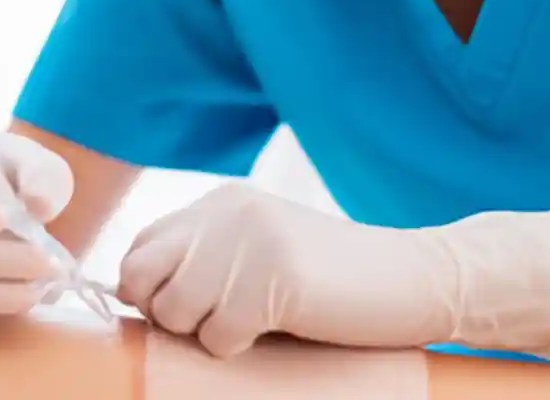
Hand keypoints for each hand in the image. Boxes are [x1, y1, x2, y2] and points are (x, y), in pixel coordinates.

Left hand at [117, 183, 549, 358]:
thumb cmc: (334, 282)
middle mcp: (227, 212)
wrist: (415, 279)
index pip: (140, 248)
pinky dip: (238, 346)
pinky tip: (276, 328)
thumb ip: (207, 258)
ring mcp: (250, 240)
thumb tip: (134, 295)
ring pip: (175, 310)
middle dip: (164, 312)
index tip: (183, 313)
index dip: (147, 290)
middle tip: (213, 323)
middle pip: (142, 275)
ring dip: (206, 333)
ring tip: (254, 324)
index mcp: (221, 203)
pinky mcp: (275, 275)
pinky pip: (218, 335)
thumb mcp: (261, 250)